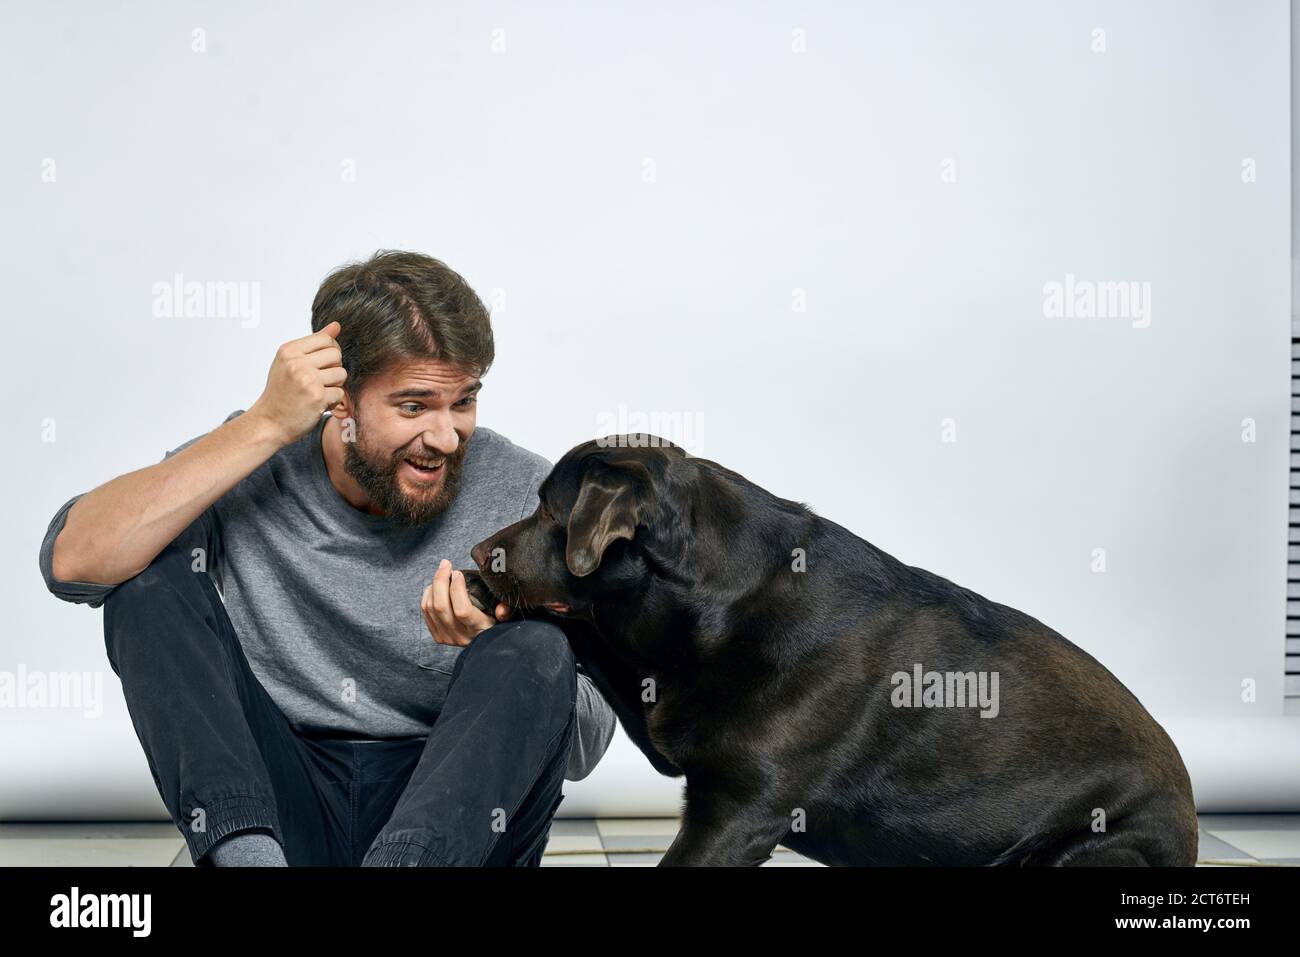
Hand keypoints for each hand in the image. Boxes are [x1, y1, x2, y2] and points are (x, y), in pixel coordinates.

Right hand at [247, 320, 347, 446]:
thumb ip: (313, 344)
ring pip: (341, 373)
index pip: (326, 339)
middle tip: (321, 381)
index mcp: (288, 351)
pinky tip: (318, 404)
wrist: (268, 422)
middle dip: (334, 368)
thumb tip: (336, 325)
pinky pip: (340, 393)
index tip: (322, 364)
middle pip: (336, 354)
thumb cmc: (281, 393)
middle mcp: (296, 363)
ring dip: (335, 385)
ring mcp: (307, 380)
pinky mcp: (317, 397)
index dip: (330, 351)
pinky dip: (333, 401)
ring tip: (319, 392)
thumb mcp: (290, 362)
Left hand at [422, 559, 513, 646]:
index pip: (462, 610)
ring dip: (433, 585)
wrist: (485, 642)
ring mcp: (447, 637)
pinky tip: (434, 585)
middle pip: (441, 607)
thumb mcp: (504, 616)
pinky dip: (427, 594)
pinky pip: (426, 611)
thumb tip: (501, 609)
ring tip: (442, 573)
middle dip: (440, 580)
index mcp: (478, 629)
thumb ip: (506, 610)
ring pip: (430, 607)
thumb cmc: (495, 623)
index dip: (457, 589)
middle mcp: (461, 636)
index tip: (458, 573)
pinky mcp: (438, 636)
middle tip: (446, 564)